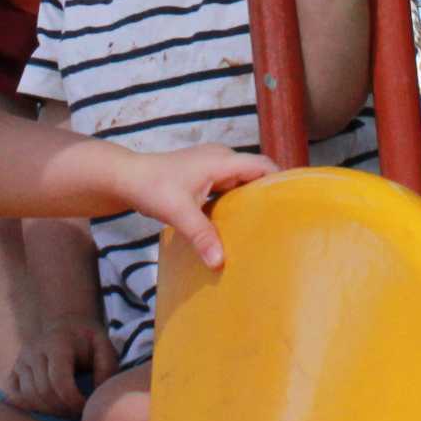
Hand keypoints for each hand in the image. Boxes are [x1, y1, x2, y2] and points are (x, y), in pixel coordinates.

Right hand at [6, 315, 117, 415]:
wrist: (66, 326)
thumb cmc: (87, 341)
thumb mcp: (104, 346)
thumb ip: (106, 368)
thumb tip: (97, 396)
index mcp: (57, 343)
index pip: (59, 380)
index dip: (73, 401)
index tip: (87, 408)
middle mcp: (34, 350)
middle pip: (43, 391)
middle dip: (63, 409)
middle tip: (78, 413)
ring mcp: (21, 360)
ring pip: (29, 396)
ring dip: (49, 411)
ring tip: (67, 411)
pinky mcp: (13, 370)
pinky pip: (13, 395)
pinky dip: (29, 407)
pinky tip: (47, 408)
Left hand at [120, 144, 273, 269]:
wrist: (125, 178)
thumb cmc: (151, 187)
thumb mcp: (178, 213)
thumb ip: (201, 235)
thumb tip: (219, 261)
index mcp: (221, 161)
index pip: (262, 165)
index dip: (281, 179)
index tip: (295, 200)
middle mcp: (220, 159)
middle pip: (255, 173)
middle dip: (268, 193)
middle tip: (283, 219)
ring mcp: (211, 166)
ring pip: (241, 181)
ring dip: (251, 198)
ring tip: (265, 223)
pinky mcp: (202, 176)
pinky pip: (228, 187)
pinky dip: (235, 201)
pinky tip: (236, 222)